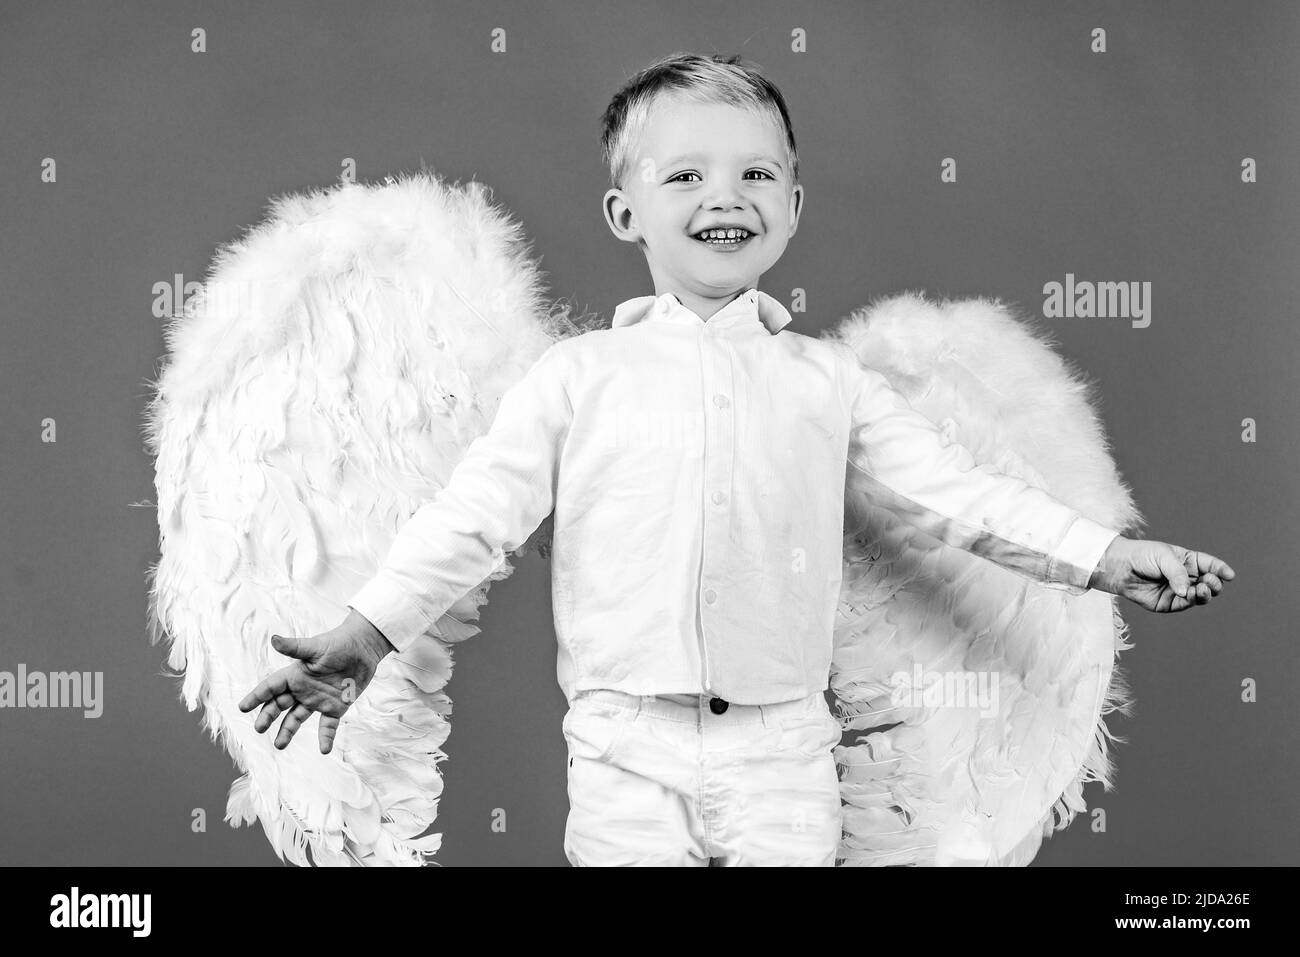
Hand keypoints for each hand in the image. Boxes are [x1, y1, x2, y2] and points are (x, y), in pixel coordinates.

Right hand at [238, 610, 394, 753]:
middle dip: (268, 716)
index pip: (271, 687)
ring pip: (297, 718)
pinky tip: (324, 749)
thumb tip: (273, 639)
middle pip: (280, 705)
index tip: (242, 707)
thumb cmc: (339, 643)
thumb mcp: (316, 647)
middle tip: (259, 728)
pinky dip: (325, 737)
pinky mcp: (336, 707)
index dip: (257, 696)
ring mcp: (318, 700)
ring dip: (288, 731)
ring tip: (280, 745)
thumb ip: (294, 647)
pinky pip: (328, 726)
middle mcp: (303, 689)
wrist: (365, 648)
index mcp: (296, 674)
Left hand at [1091, 536, 1235, 611]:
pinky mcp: (1168, 603)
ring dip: (1205, 594)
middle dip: (1214, 584)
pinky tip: (1190, 594)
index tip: (1229, 575)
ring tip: (1201, 588)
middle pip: (1209, 584)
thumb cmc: (1142, 556)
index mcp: (1188, 561)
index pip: (1210, 565)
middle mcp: (1186, 577)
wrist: (1120, 567)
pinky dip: (1191, 600)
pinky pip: (1185, 604)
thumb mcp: (1163, 557)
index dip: (1221, 570)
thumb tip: (1186, 592)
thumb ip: (1177, 573)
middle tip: (1209, 581)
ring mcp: (1179, 591)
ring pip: (1200, 596)